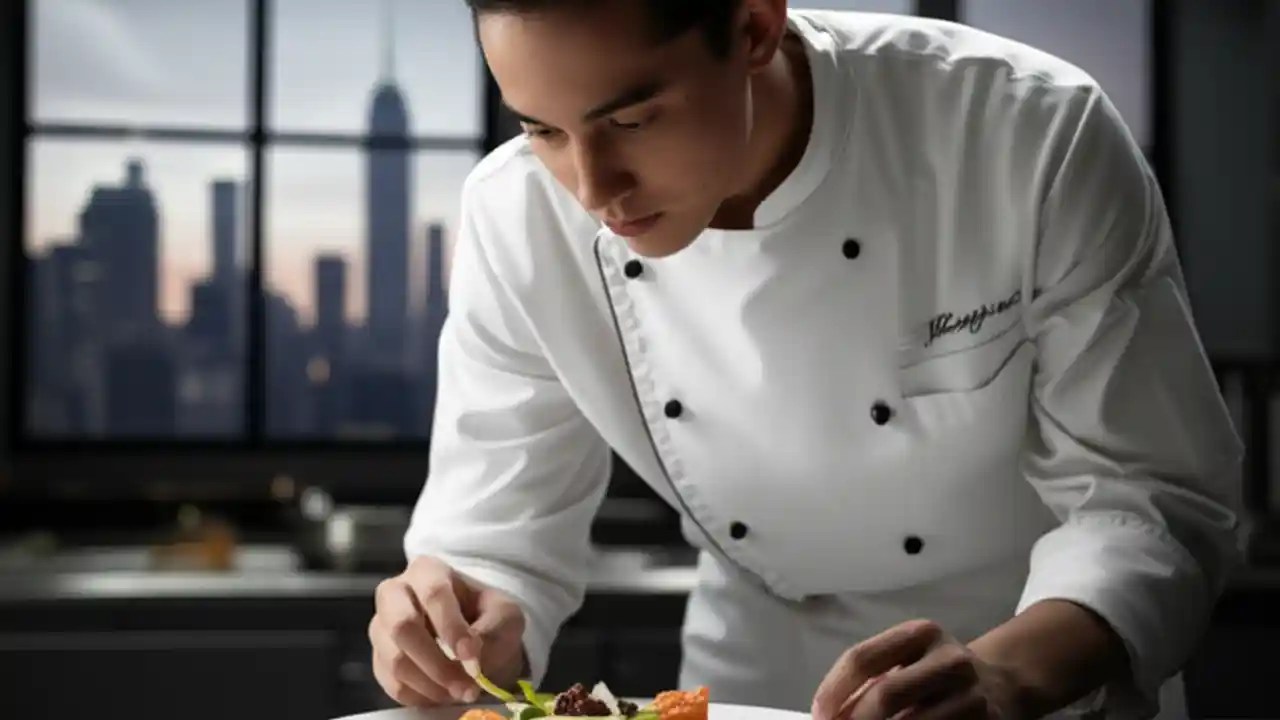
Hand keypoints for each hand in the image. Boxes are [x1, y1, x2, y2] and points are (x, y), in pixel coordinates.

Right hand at [369, 555, 526, 706]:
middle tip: (467, 686)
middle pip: (402, 626)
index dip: (452, 627)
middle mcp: (395, 594)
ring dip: (433, 685)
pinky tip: (444, 694)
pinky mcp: (379, 660)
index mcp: (428, 571)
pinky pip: (392, 684)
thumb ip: (493, 628)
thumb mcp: (505, 615)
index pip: (434, 593)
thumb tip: (470, 656)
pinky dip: (422, 696)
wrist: (474, 641)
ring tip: (462, 692)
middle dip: (437, 663)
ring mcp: (381, 628)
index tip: (471, 655)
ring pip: (396, 660)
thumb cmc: (488, 618)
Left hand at [811, 620, 1022, 719]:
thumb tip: (829, 713)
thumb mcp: (909, 659)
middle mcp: (950, 660)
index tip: (818, 715)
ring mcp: (972, 697)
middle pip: (885, 695)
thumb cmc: (937, 674)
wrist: (1003, 686)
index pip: (862, 658)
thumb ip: (871, 679)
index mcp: (921, 634)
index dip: (833, 690)